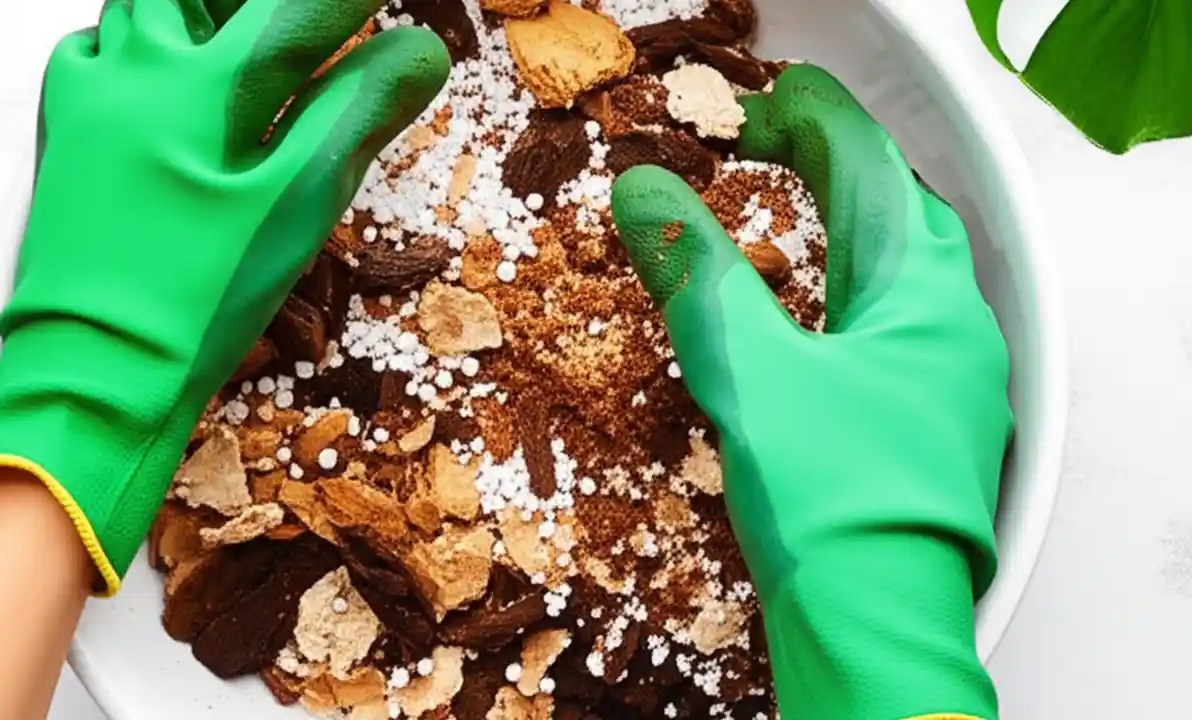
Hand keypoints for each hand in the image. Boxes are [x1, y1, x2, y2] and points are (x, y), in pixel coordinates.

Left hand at [0, 0, 448, 594]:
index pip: (300, 6)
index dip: (351, 2)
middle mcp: (143, 69)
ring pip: (146, 6)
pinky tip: (166, 74)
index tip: (396, 9)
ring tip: (243, 36)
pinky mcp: (67, 129)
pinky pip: (97, 48)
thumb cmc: (202, 296)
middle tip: (300, 25)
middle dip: (264, 3)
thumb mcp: (298, 209)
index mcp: (211, 86)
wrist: (93, 367)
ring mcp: (95, 95)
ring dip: (203, 9)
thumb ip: (356, 115)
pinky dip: (139, 40)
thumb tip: (420, 49)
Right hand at [610, 65, 1011, 719]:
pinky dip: (848, 302)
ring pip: (902, 279)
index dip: (810, 123)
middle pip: (901, 215)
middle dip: (837, 170)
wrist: (877, 634)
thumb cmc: (832, 507)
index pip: (869, 171)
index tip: (758, 105)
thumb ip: (697, 273)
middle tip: (773, 149)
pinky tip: (812, 329)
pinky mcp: (928, 434)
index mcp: (923, 298)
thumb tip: (647, 191)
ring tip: (790, 221)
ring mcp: (950, 388)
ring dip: (846, 235)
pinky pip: (893, 334)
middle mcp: (953, 333)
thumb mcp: (748, 373)